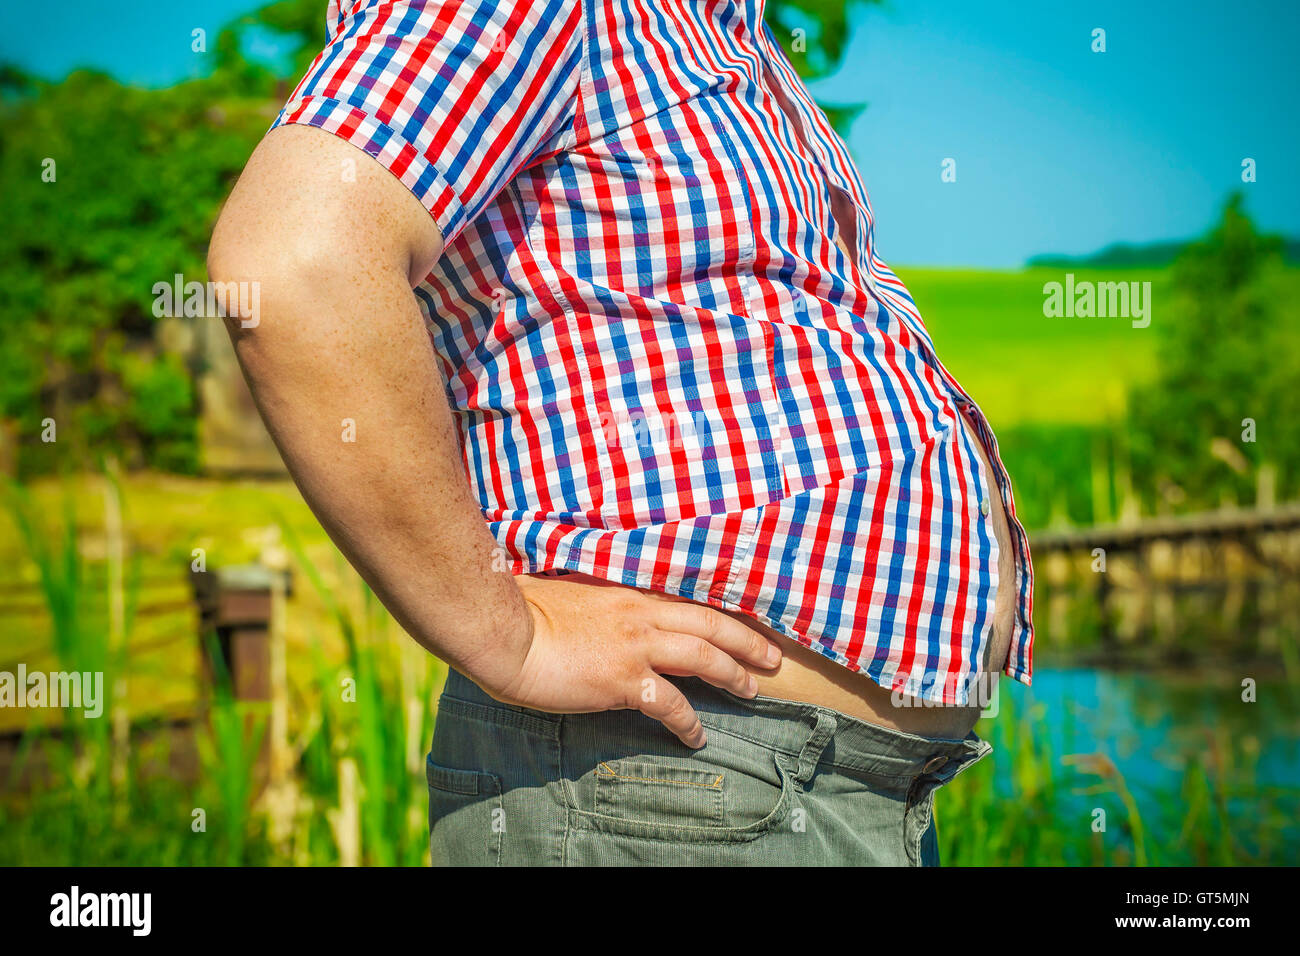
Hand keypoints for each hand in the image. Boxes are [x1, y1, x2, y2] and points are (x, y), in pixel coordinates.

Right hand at [483, 574, 782, 747]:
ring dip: (733, 675)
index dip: (720, 615)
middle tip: (772, 657)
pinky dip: (689, 722)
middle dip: (746, 641)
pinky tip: (697, 736)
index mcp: (627, 593)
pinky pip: (670, 704)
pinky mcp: (622, 679)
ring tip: (752, 693)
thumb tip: (602, 617)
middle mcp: (639, 615)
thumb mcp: (569, 595)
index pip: (687, 602)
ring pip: (703, 657)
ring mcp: (634, 646)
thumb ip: (596, 604)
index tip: (742, 624)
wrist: (503, 630)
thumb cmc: (523, 611)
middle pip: (710, 625)